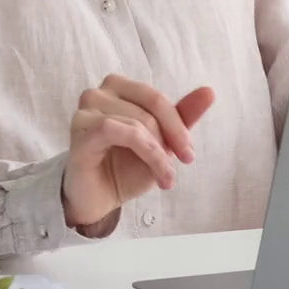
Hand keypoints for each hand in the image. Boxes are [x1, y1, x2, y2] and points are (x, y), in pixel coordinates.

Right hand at [62, 76, 215, 230]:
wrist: (99, 200)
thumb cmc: (125, 167)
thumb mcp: (161, 142)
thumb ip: (182, 117)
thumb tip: (209, 92)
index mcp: (118, 88)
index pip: (155, 96)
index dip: (178, 123)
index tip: (189, 153)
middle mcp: (98, 93)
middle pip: (149, 105)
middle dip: (171, 137)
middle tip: (182, 164)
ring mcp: (85, 111)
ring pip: (137, 121)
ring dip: (158, 152)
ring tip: (165, 178)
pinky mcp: (79, 132)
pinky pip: (116, 130)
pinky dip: (144, 151)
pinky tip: (155, 174)